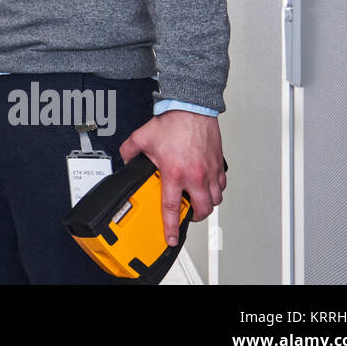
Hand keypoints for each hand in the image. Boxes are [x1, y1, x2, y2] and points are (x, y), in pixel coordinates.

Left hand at [117, 110, 224, 246]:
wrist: (192, 107)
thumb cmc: (173, 122)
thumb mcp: (142, 137)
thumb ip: (130, 151)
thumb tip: (125, 159)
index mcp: (174, 172)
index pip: (171, 207)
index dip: (171, 226)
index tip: (172, 238)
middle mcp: (195, 175)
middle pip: (201, 210)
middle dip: (193, 217)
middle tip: (186, 214)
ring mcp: (210, 171)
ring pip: (215, 200)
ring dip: (206, 204)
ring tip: (196, 201)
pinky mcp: (219, 165)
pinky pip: (221, 186)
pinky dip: (214, 190)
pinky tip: (206, 186)